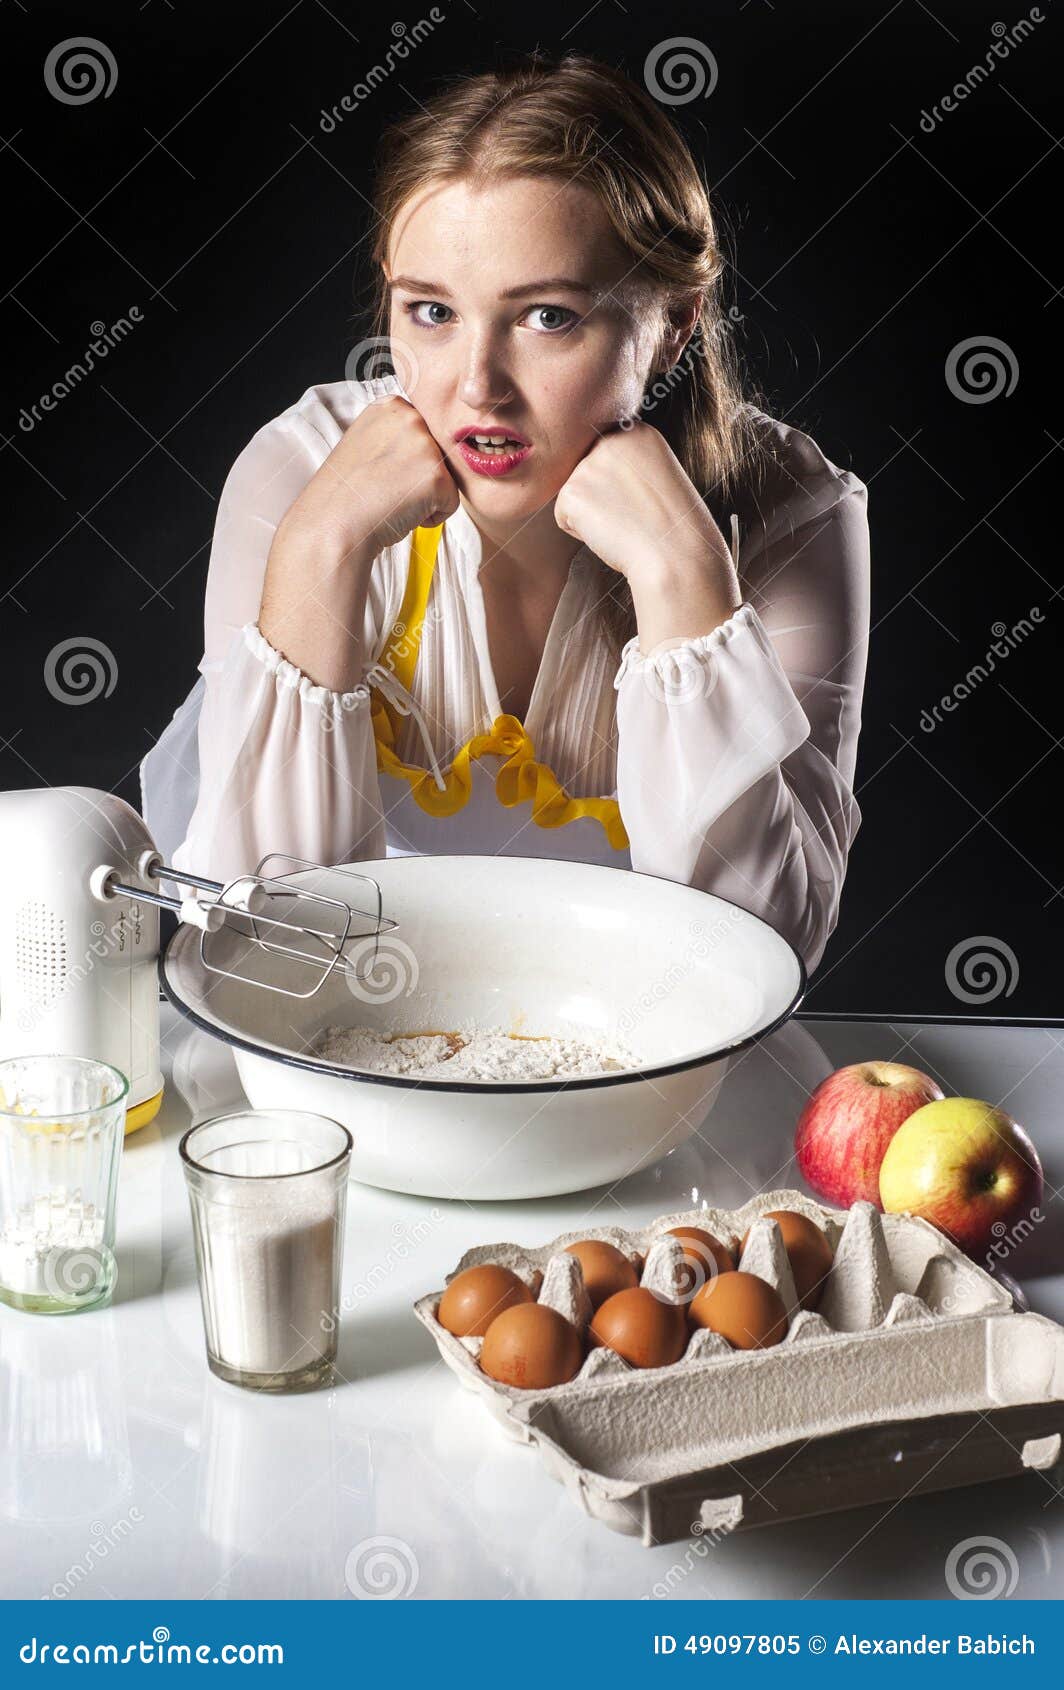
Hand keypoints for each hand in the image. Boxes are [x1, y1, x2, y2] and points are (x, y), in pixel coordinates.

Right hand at [278, 394, 459, 563]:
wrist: (331, 524)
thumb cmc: (346, 494)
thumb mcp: (366, 445)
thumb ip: (395, 437)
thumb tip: (423, 446)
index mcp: (390, 406)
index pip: (423, 435)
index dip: (406, 462)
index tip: (380, 473)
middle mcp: (410, 417)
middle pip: (438, 455)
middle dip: (418, 478)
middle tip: (384, 488)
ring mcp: (425, 445)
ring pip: (446, 478)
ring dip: (424, 497)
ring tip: (390, 499)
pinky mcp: (437, 476)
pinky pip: (451, 503)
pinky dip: (431, 517)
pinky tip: (399, 512)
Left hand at [552, 420, 732, 582]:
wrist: (675, 554)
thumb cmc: (672, 527)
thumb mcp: (657, 477)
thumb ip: (627, 467)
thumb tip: (598, 480)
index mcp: (637, 432)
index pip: (607, 459)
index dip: (623, 488)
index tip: (646, 501)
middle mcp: (610, 440)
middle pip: (587, 474)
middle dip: (604, 499)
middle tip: (635, 515)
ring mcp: (588, 464)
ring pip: (576, 497)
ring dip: (594, 517)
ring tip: (626, 523)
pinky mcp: (571, 492)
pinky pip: (563, 518)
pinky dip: (583, 534)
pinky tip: (612, 532)